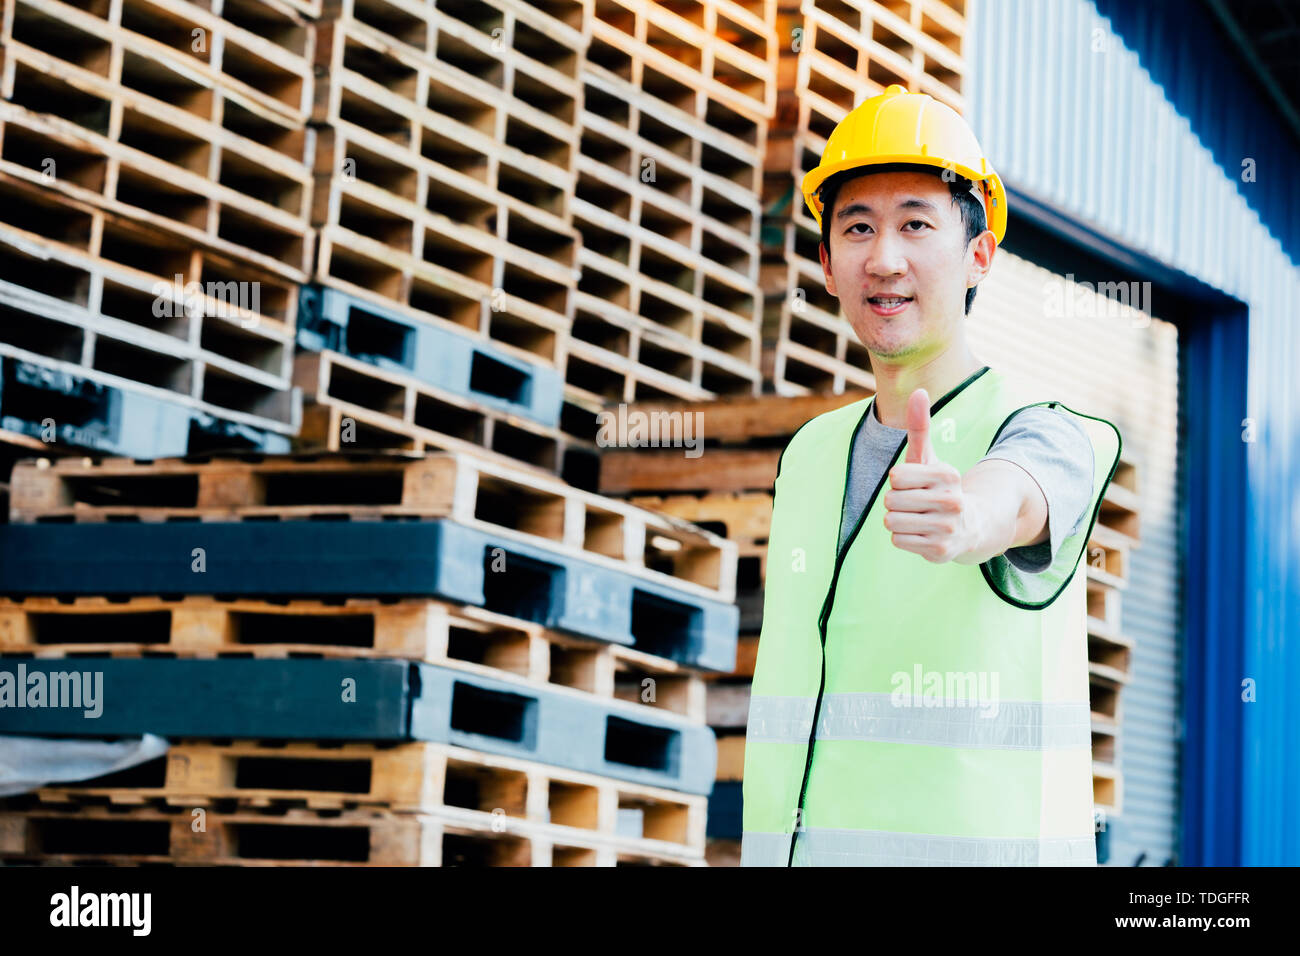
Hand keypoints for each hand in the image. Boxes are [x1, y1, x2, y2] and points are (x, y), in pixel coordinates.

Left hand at [882, 388, 975, 562]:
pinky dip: (903, 537)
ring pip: (891, 521)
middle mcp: (953, 502)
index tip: (915, 483)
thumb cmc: (938, 487)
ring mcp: (947, 528)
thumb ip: (920, 426)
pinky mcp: (940, 551)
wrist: (970, 527)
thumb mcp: (929, 457)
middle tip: (915, 503)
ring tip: (917, 518)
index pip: (895, 476)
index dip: (898, 480)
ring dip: (897, 520)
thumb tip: (918, 391)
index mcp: (949, 475)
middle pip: (891, 500)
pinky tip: (920, 533)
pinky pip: (897, 540)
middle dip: (895, 501)